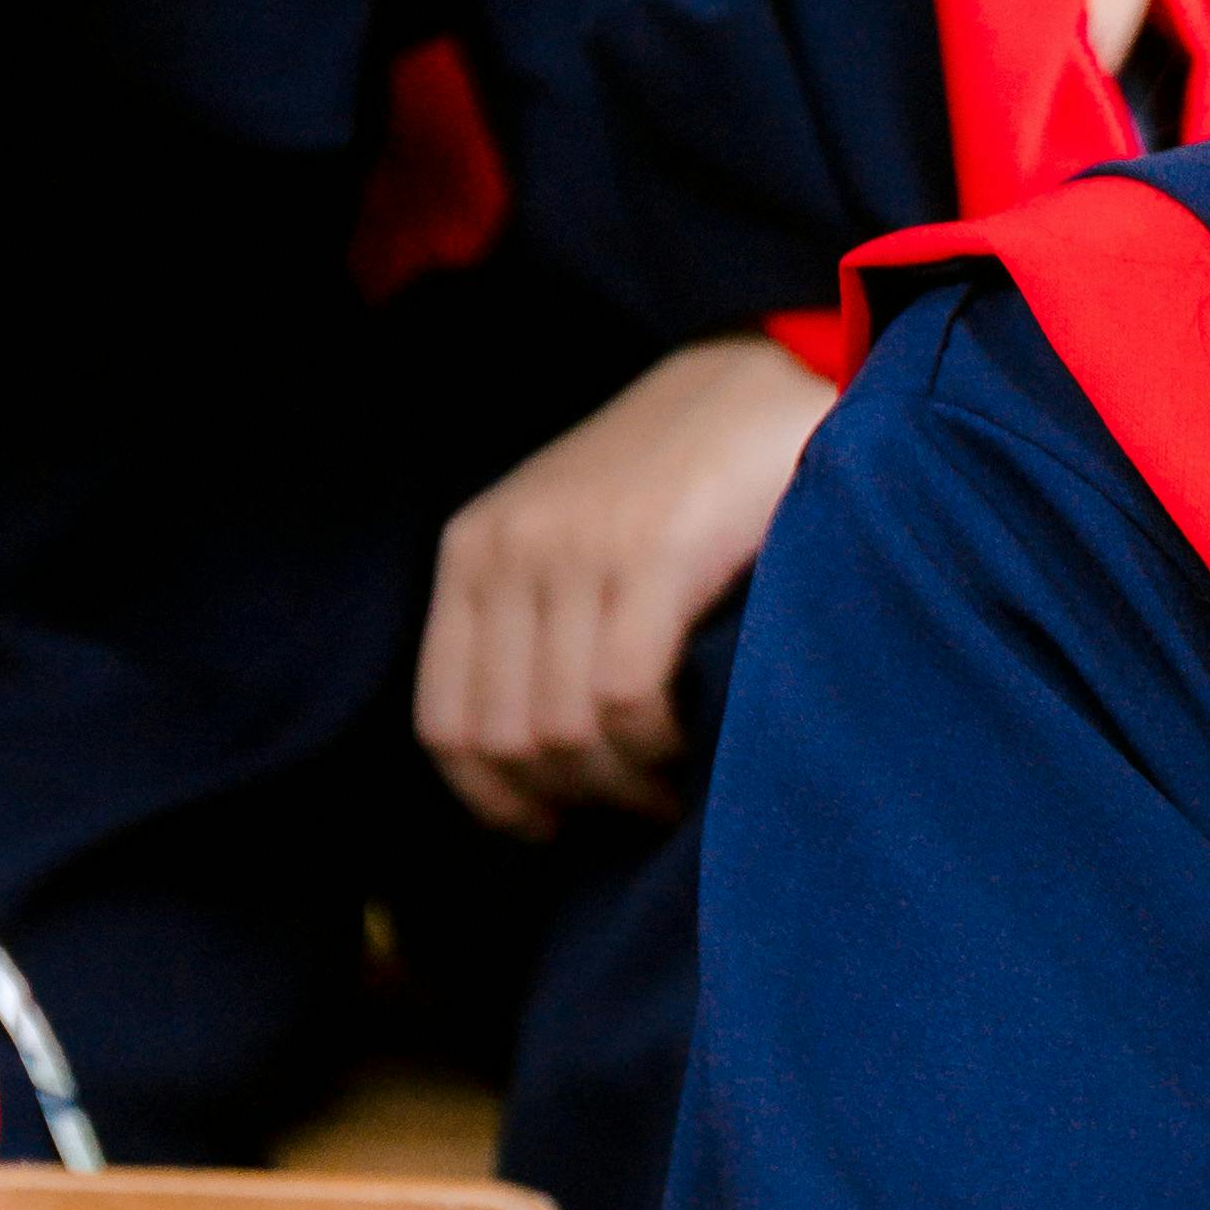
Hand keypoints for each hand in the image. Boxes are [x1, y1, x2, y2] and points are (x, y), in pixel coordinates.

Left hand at [414, 333, 833, 836]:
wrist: (766, 381)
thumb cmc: (677, 481)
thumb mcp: (570, 537)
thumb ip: (531, 619)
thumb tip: (530, 760)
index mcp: (473, 549)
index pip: (444, 721)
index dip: (493, 800)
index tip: (550, 829)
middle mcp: (512, 547)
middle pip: (506, 739)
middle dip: (570, 800)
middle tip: (631, 808)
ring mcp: (582, 548)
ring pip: (565, 728)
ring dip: (622, 784)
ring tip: (669, 787)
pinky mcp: (657, 551)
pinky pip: (626, 695)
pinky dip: (658, 747)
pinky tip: (692, 747)